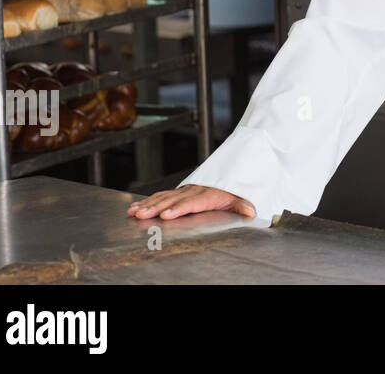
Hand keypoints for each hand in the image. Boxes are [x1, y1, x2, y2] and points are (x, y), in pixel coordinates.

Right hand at [127, 184, 256, 220]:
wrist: (230, 169)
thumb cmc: (232, 188)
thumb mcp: (239, 196)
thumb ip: (242, 205)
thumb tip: (250, 211)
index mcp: (206, 195)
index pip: (191, 203)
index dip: (178, 209)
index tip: (167, 215)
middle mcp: (192, 191)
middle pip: (172, 200)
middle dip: (155, 208)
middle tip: (142, 214)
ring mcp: (183, 191)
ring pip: (163, 197)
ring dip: (147, 204)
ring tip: (134, 212)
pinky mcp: (178, 191)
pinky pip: (161, 195)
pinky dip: (147, 201)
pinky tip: (134, 207)